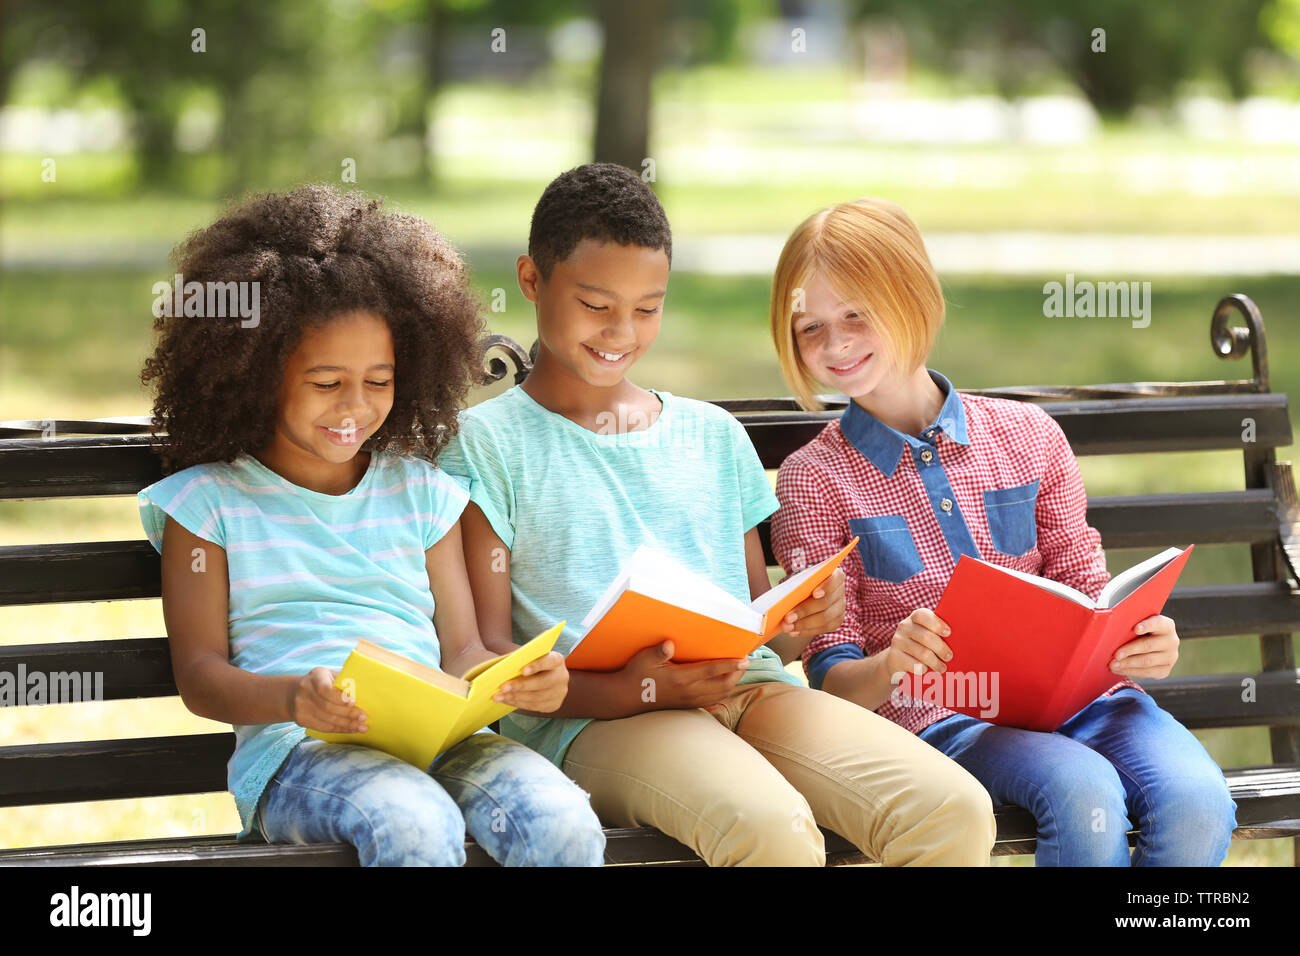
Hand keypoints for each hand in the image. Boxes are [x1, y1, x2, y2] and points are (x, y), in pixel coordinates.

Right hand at [289, 667, 366, 733]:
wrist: (294, 693)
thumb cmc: (323, 682)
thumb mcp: (331, 676)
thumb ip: (344, 682)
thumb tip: (366, 692)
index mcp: (316, 676)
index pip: (325, 689)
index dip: (339, 698)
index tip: (353, 702)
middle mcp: (305, 690)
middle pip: (328, 707)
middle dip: (348, 714)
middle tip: (363, 717)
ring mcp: (301, 706)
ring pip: (327, 719)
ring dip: (347, 725)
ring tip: (362, 727)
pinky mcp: (301, 719)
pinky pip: (323, 727)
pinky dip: (339, 729)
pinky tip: (351, 730)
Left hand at [494, 650, 568, 712]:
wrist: (545, 675)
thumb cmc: (533, 663)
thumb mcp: (530, 657)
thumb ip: (522, 660)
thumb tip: (503, 669)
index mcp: (557, 660)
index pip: (550, 661)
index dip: (537, 666)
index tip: (522, 670)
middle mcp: (562, 676)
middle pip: (542, 683)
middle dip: (520, 686)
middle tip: (502, 688)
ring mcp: (560, 692)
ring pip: (536, 698)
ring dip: (515, 697)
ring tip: (499, 696)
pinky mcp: (554, 704)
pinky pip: (535, 706)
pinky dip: (518, 704)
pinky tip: (507, 700)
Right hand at [620, 640, 748, 709]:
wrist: (628, 698)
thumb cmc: (636, 674)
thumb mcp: (643, 659)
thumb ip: (658, 652)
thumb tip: (669, 644)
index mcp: (681, 678)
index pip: (711, 670)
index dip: (729, 664)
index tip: (743, 658)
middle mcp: (688, 691)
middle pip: (722, 685)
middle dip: (737, 673)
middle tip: (744, 661)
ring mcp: (689, 700)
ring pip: (719, 694)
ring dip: (732, 683)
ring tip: (738, 671)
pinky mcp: (687, 705)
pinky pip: (712, 700)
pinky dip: (723, 692)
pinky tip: (725, 684)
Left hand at [780, 568, 845, 637]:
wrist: (808, 592)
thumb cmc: (803, 583)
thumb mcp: (800, 580)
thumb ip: (798, 586)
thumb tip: (786, 599)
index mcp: (835, 575)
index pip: (835, 579)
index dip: (826, 587)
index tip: (814, 593)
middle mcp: (841, 591)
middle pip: (826, 603)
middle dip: (805, 611)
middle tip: (787, 618)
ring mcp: (841, 607)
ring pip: (825, 619)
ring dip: (803, 624)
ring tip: (787, 627)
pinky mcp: (837, 621)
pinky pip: (823, 629)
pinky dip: (806, 631)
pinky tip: (793, 632)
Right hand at [882, 608, 952, 681]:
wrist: (896, 660)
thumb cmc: (920, 646)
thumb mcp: (928, 635)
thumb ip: (938, 634)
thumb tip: (962, 640)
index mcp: (915, 618)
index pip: (922, 615)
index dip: (936, 624)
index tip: (948, 633)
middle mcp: (904, 627)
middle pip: (926, 637)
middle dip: (941, 648)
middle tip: (949, 656)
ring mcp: (897, 641)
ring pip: (922, 653)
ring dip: (935, 663)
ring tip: (942, 668)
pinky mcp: (893, 657)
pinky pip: (914, 665)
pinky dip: (923, 669)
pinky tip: (925, 670)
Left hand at [1110, 615, 1178, 678]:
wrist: (1148, 646)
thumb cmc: (1137, 632)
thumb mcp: (1137, 624)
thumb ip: (1130, 623)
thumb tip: (1110, 625)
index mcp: (1166, 625)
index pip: (1158, 623)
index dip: (1147, 625)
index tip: (1135, 629)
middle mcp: (1172, 641)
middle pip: (1149, 645)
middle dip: (1130, 650)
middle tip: (1116, 655)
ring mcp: (1170, 657)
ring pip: (1148, 661)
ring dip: (1128, 664)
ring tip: (1113, 664)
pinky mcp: (1165, 670)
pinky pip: (1148, 672)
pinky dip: (1131, 672)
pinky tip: (1119, 670)